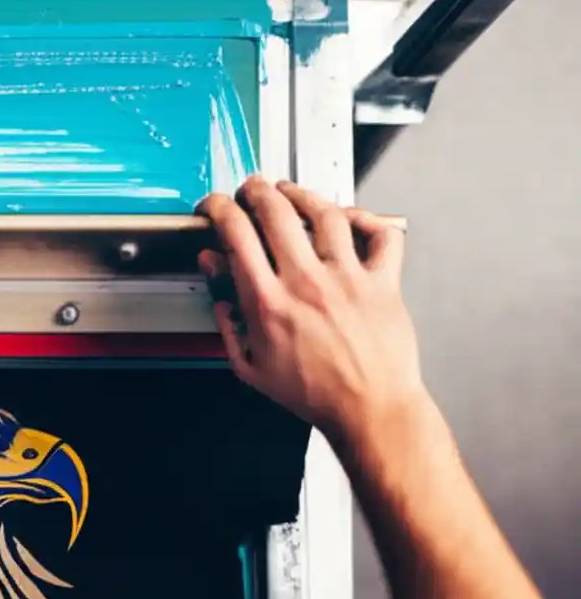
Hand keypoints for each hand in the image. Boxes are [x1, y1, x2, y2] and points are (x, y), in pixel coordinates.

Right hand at [196, 177, 426, 446]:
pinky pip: (381, 234)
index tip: (215, 208)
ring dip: (302, 193)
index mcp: (268, 303)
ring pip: (324, 212)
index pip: (235, 235)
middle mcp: (307, 282)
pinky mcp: (383, 281)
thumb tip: (216, 276)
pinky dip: (366, 218)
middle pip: (275, 211)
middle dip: (255, 190)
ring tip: (291, 191)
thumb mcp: (249, 366)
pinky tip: (350, 218)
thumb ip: (226, 318)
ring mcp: (347, 278)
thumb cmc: (314, 393)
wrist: (369, 409)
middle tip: (250, 189)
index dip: (218, 209)